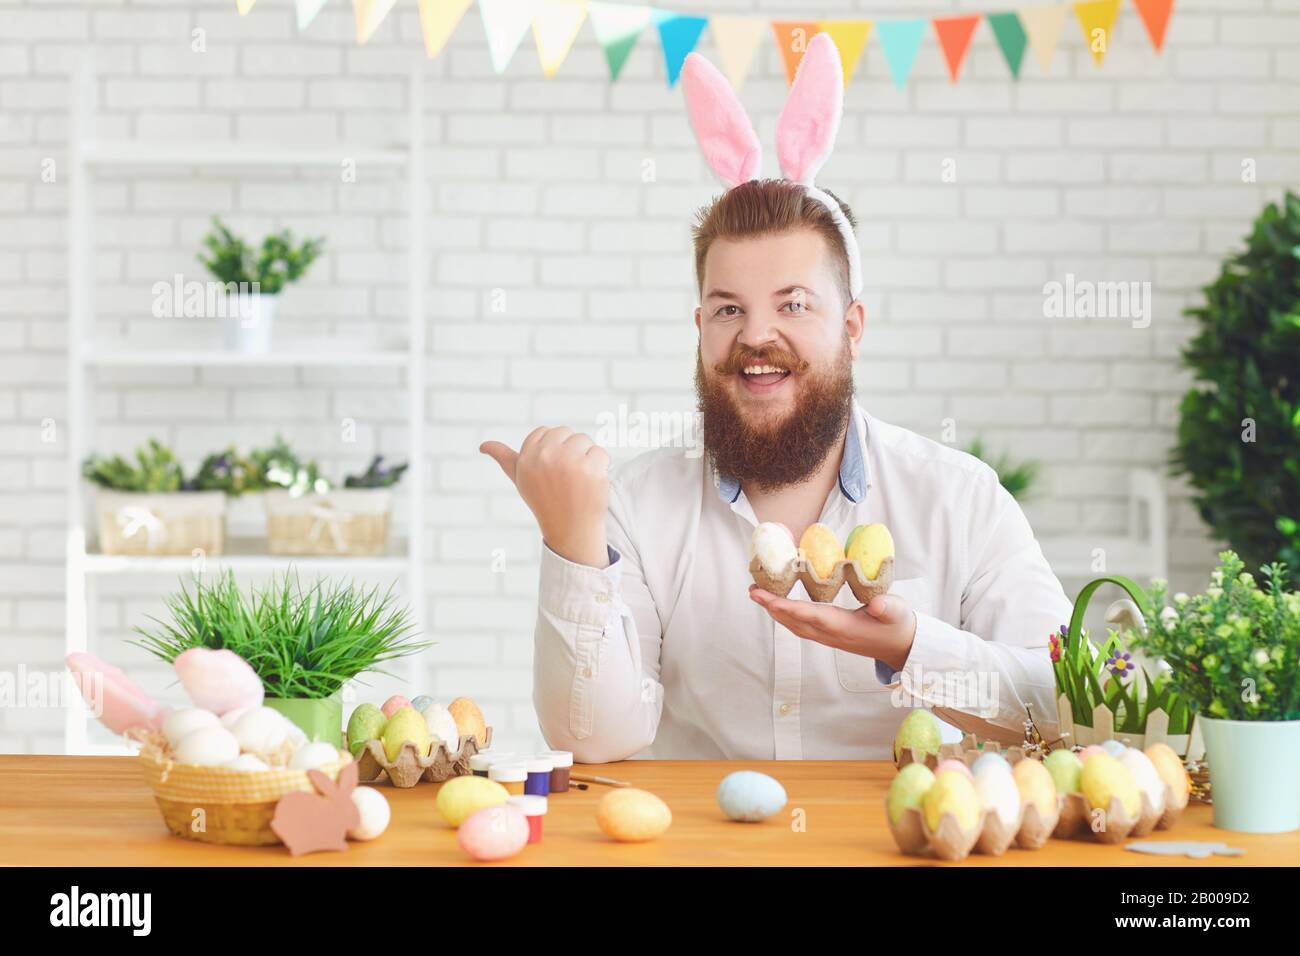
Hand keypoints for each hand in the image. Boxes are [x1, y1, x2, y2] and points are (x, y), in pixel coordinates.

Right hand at [480, 427, 609, 567]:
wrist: (571, 530)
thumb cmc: (546, 502)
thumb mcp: (521, 479)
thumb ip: (504, 458)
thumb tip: (483, 445)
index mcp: (527, 457)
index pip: (546, 432)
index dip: (553, 451)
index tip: (552, 472)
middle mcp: (545, 457)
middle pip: (567, 433)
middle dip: (570, 451)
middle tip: (566, 478)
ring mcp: (568, 461)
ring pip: (585, 440)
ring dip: (587, 458)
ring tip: (579, 481)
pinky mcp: (590, 468)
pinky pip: (601, 453)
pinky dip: (602, 467)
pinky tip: (592, 484)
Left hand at [748, 587, 917, 672]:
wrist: (902, 648)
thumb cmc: (899, 626)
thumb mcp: (898, 612)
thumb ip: (887, 607)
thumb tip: (877, 605)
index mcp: (844, 627)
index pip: (811, 616)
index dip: (789, 608)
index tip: (769, 600)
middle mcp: (831, 635)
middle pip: (795, 622)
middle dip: (772, 607)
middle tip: (753, 590)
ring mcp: (829, 637)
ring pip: (795, 626)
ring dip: (776, 612)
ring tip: (758, 594)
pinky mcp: (829, 636)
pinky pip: (801, 626)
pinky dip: (786, 615)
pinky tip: (779, 606)